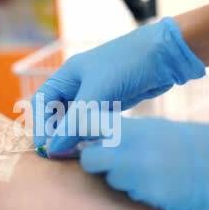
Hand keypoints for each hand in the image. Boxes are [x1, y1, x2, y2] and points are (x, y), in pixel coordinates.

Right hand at [32, 17, 204, 154]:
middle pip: (58, 114)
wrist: (167, 53)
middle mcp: (78, 84)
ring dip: (75, 137)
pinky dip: (92, 135)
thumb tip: (53, 149)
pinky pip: (94, 123)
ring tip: (78, 154)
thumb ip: (75, 121)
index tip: (47, 148)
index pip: (42, 102)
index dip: (41, 125)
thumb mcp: (98, 92)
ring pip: (77, 121)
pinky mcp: (113, 103)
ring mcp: (96, 94)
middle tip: (64, 155)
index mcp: (68, 74)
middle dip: (58, 134)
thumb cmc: (128, 63)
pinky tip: (95, 146)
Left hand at [80, 117, 208, 209]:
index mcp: (139, 127)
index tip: (90, 141)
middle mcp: (133, 149)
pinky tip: (168, 190)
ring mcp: (142, 176)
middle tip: (118, 166)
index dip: (85, 135)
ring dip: (125, 181)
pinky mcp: (155, 199)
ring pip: (113, 181)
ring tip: (154, 178)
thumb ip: (138, 136)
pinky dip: (146, 196)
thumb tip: (111, 144)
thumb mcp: (169, 131)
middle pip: (90, 159)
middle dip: (97, 164)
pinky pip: (137, 199)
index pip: (91, 125)